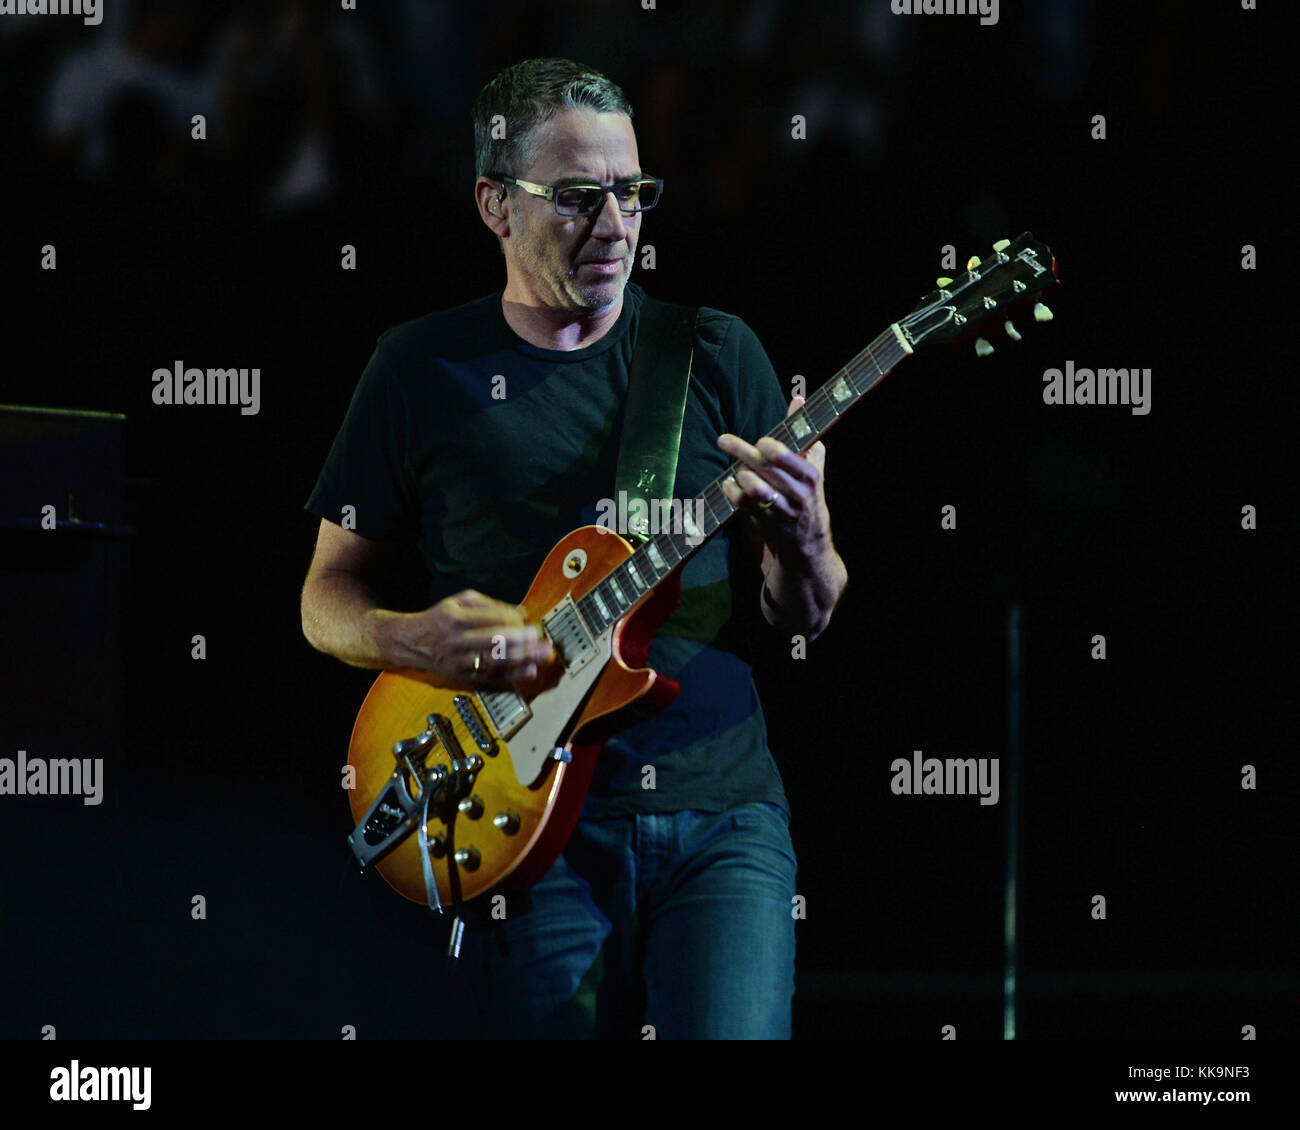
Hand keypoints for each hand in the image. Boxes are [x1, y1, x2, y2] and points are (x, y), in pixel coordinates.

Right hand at [384, 590, 553, 683]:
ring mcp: (458, 660)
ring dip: (521, 660)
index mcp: (456, 617)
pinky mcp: (461, 675)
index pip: (491, 618)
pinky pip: (489, 677)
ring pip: (494, 661)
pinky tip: (527, 672)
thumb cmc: (438, 618)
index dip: (514, 621)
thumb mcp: (458, 601)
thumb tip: (519, 611)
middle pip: (495, 641)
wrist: (409, 642)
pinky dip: (510, 676)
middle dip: (522, 642)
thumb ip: (488, 604)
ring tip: (541, 657)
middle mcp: (456, 640)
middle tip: (543, 642)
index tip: (530, 623)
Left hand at [717, 395, 831, 561]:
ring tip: (738, 469)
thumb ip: (802, 432)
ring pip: (754, 487)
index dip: (771, 447)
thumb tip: (797, 399)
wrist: (806, 541)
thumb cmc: (807, 493)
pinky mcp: (764, 522)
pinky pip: (742, 502)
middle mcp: (797, 494)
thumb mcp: (811, 464)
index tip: (761, 442)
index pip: (787, 457)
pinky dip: (732, 490)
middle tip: (723, 440)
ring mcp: (780, 510)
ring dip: (741, 474)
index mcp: (810, 476)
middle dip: (742, 451)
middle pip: (766, 468)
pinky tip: (730, 483)